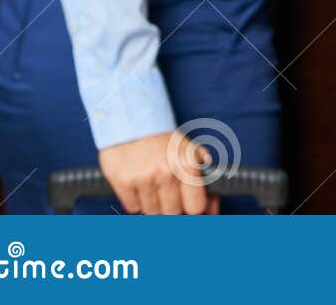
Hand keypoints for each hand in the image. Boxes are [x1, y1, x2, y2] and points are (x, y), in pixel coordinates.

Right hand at [97, 130, 217, 214]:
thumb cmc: (164, 139)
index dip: (193, 210)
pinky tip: (139, 186)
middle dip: (172, 207)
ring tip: (153, 186)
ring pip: (152, 212)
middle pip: (173, 213)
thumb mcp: (191, 151)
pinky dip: (137, 201)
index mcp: (187, 165)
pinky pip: (133, 208)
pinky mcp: (123, 182)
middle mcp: (166, 173)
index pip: (195, 207)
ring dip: (154, 205)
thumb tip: (212, 208)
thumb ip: (205, 178)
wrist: (132, 120)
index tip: (190, 208)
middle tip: (169, 194)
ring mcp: (143, 179)